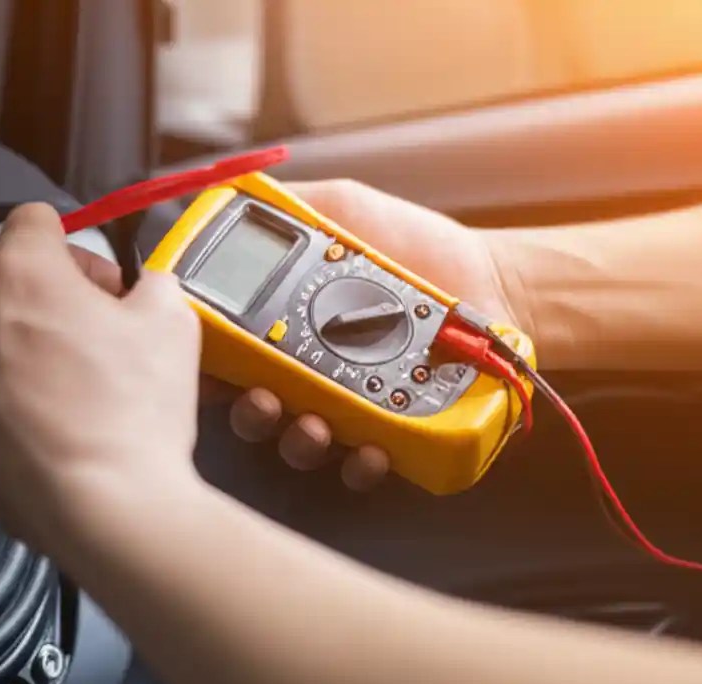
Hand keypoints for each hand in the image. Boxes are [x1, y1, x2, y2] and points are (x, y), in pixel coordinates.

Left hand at [0, 203, 203, 552]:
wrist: (103, 509)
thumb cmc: (137, 407)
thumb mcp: (172, 320)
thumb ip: (147, 282)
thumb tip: (134, 290)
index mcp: (20, 268)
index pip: (33, 220)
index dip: (75, 250)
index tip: (100, 289)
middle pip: (2, 279)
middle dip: (42, 299)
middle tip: (86, 343)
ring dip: (9, 345)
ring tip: (57, 392)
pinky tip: (30, 425)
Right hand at [228, 180, 517, 491]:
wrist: (493, 281)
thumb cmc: (417, 244)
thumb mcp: (344, 208)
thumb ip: (289, 206)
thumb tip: (228, 200)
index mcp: (286, 325)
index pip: (229, 355)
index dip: (208, 366)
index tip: (208, 364)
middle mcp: (309, 372)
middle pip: (253, 408)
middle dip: (249, 412)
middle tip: (263, 398)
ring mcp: (349, 409)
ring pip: (300, 443)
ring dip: (297, 440)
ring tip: (316, 424)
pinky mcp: (392, 435)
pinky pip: (362, 466)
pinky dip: (358, 465)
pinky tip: (370, 449)